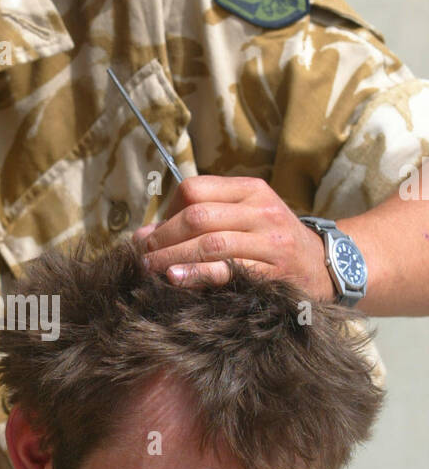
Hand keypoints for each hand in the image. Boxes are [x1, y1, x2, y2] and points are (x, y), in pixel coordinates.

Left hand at [134, 176, 334, 298]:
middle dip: (163, 237)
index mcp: (251, 190)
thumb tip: (141, 234)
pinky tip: (177, 279)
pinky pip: (228, 271)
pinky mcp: (273, 272)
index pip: (195, 189)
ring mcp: (270, 242)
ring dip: (172, 257)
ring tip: (149, 269)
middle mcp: (262, 211)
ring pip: (210, 243)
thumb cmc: (274, 241)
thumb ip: (201, 219)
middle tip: (142, 256)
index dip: (167, 212)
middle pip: (198, 217)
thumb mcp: (246, 216)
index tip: (155, 234)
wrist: (327, 265)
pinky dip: (198, 275)